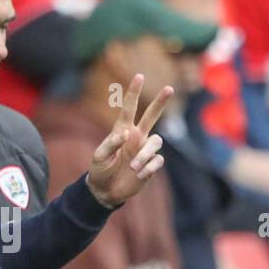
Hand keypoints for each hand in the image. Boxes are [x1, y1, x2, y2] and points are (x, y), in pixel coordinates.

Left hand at [85, 74, 171, 207]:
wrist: (105, 191)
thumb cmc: (99, 170)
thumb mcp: (99, 157)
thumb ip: (111, 144)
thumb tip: (127, 133)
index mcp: (122, 131)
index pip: (129, 108)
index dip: (133, 93)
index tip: (138, 76)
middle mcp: (137, 137)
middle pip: (152, 116)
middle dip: (160, 102)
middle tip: (169, 88)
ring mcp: (144, 150)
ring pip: (156, 142)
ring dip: (145, 155)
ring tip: (133, 167)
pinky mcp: (151, 165)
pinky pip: (157, 160)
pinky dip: (148, 167)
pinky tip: (139, 174)